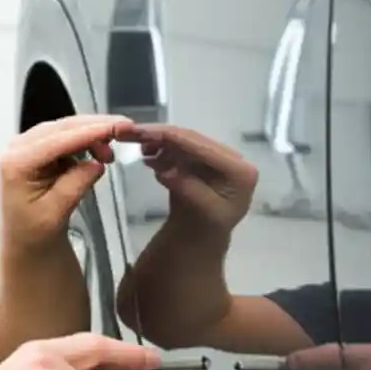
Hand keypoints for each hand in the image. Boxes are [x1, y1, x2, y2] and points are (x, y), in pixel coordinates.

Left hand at [0, 114, 132, 248]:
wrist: (26, 242)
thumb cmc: (35, 232)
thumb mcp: (55, 213)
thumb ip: (75, 184)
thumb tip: (97, 163)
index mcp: (17, 162)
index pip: (58, 141)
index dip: (89, 132)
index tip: (117, 127)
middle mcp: (19, 147)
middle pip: (62, 128)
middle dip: (94, 128)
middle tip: (126, 130)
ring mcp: (28, 146)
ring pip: (66, 130)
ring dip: (91, 136)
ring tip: (109, 156)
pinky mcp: (39, 149)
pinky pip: (66, 137)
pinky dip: (85, 142)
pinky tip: (98, 154)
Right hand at [114, 123, 258, 233]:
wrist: (201, 236)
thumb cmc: (204, 229)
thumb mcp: (201, 213)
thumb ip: (188, 188)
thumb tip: (166, 169)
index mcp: (239, 171)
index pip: (202, 148)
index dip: (171, 138)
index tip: (142, 133)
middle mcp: (233, 158)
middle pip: (193, 140)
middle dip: (161, 135)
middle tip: (131, 133)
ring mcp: (218, 156)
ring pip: (185, 140)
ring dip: (160, 141)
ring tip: (141, 149)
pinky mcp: (205, 158)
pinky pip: (182, 147)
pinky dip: (163, 148)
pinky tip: (148, 154)